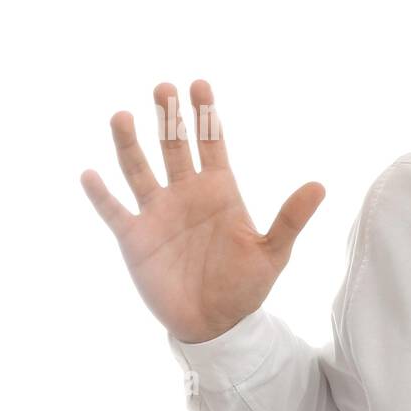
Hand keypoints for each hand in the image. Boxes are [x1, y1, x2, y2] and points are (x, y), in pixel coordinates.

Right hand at [80, 80, 324, 343]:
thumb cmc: (246, 287)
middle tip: (164, 88)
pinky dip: (101, 194)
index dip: (206, 116)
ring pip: (138, 169)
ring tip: (123, 117)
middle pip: (173, 146)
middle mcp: (186, 195)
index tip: (200, 85)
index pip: (212, 144)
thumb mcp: (273, 253)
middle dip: (168, 118)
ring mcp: (157, 213)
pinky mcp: (134, 237)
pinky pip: (113, 210)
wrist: (215, 324)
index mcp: (220, 192)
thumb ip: (291, 219)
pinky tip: (90, 174)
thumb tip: (320, 186)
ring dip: (129, 143)